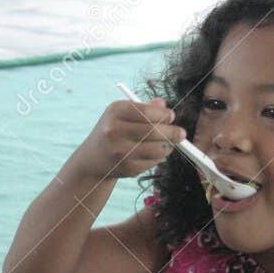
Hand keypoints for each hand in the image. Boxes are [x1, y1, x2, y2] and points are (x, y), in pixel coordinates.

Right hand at [64, 96, 184, 181]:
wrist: (92, 159)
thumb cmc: (113, 131)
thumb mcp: (123, 115)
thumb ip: (144, 108)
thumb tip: (164, 105)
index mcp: (115, 111)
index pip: (147, 111)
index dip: (164, 115)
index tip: (171, 117)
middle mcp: (114, 130)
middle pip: (153, 130)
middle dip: (172, 132)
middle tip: (181, 134)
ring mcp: (119, 151)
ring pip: (156, 149)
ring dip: (167, 147)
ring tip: (167, 145)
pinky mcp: (126, 167)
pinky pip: (152, 162)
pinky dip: (158, 158)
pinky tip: (154, 155)